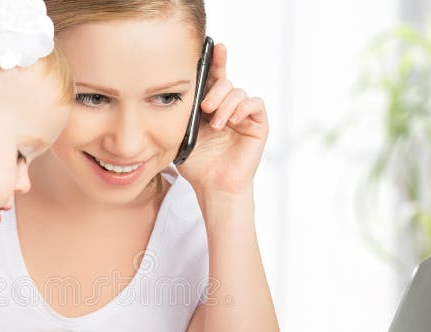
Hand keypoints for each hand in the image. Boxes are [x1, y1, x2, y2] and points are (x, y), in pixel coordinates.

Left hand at [177, 43, 268, 197]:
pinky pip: (255, 104)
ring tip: (215, 124)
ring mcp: (243, 115)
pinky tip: (231, 121)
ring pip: (238, 92)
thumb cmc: (197, 165)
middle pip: (225, 81)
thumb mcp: (182, 135)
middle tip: (204, 107)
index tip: (213, 47)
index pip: (211, 79)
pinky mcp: (258, 125)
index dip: (213, 62)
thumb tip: (172, 92)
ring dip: (225, 105)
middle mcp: (228, 107)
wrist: (213, 186)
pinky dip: (242, 108)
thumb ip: (182, 113)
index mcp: (209, 107)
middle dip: (215, 89)